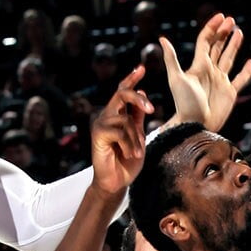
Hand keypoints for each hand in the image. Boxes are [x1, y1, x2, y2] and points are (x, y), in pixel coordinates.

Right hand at [90, 68, 152, 195]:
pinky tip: (131, 154)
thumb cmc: (127, 161)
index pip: (123, 91)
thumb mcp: (138, 135)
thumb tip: (142, 91)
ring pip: (125, 119)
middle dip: (138, 99)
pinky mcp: (98, 135)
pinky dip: (129, 144)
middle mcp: (107, 116)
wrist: (116, 182)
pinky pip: (119, 132)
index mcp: (117, 114)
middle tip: (152, 109)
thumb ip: (138, 116)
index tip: (141, 68)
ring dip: (136, 138)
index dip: (131, 79)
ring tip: (136, 152)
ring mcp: (100, 124)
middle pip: (121, 95)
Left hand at [162, 13, 250, 129]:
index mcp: (199, 65)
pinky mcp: (229, 93)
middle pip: (217, 47)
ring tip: (239, 32)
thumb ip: (171, 59)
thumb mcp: (176, 79)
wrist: (194, 125)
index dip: (213, 28)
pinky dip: (246, 71)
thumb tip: (162, 38)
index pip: (206, 41)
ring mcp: (220, 81)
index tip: (221, 16)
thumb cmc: (184, 103)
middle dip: (224, 33)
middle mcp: (210, 71)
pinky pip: (240, 79)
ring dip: (233, 45)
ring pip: (228, 59)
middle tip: (231, 20)